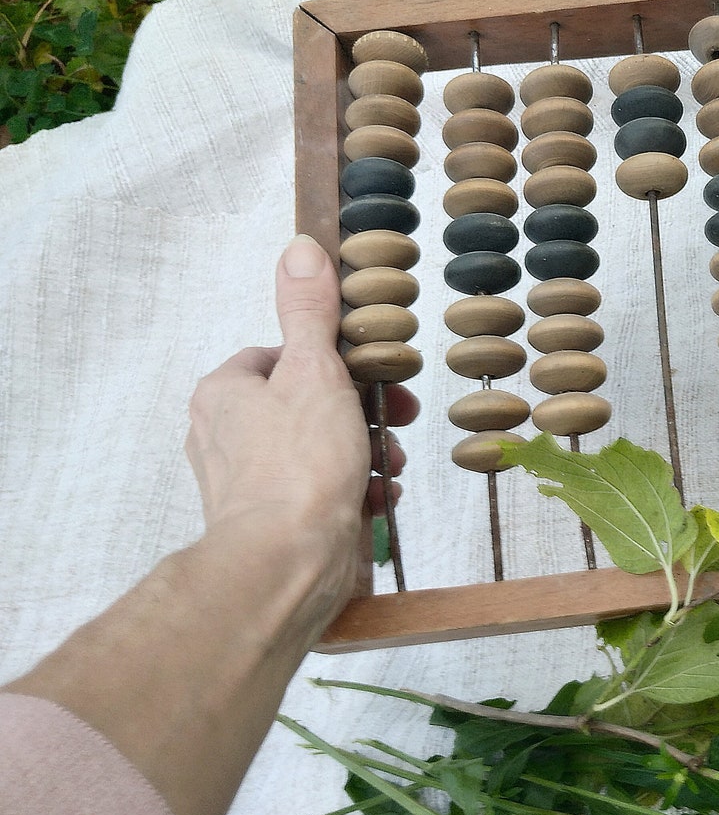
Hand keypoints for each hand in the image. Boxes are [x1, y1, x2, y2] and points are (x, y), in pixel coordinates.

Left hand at [184, 235, 416, 618]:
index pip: (281, 357)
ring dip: (364, 453)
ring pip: (317, 451)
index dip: (334, 363)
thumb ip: (310, 313)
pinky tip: (378, 499)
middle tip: (398, 420)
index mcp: (224, 395)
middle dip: (360, 413)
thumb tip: (300, 250)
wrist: (288, 564)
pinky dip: (353, 492)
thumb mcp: (316, 371)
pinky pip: (318, 494)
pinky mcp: (269, 524)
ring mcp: (244, 486)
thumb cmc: (299, 466)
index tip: (373, 376)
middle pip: (305, 405)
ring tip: (392, 466)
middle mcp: (223, 438)